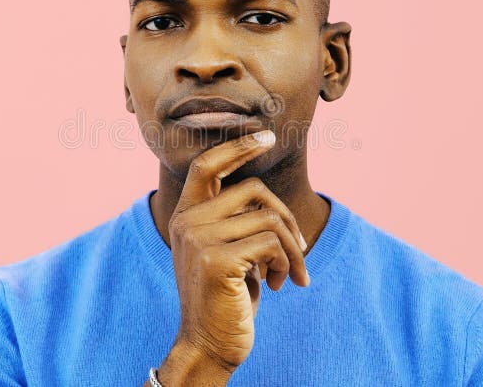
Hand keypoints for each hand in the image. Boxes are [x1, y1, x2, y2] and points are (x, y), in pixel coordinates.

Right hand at [160, 129, 309, 382]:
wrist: (208, 345)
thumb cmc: (225, 298)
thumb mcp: (227, 252)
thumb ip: (236, 222)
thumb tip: (271, 202)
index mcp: (185, 216)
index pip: (206, 164)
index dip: (238, 146)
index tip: (267, 136)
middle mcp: (186, 222)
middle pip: (253, 189)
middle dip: (286, 217)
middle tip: (297, 249)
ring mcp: (198, 239)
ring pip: (269, 218)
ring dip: (292, 249)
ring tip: (291, 275)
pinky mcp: (217, 260)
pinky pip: (272, 243)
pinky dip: (288, 264)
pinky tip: (281, 286)